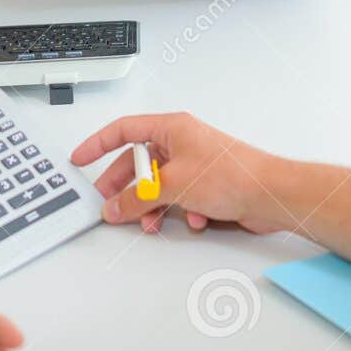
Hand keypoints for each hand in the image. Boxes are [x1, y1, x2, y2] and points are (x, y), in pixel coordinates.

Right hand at [69, 111, 288, 234]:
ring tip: (149, 222)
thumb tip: (115, 206)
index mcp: (171, 128)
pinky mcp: (205, 186)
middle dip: (126, 187)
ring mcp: (194, 164)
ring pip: (158, 186)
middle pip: (139, 163)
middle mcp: (181, 142)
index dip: (98, 144)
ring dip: (153, 206)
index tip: (80, 158)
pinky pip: (178, 198)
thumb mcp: (172, 185)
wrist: (270, 195)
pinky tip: (192, 220)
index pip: (123, 130)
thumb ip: (137, 198)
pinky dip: (179, 212)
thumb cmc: (232, 174)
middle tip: (108, 204)